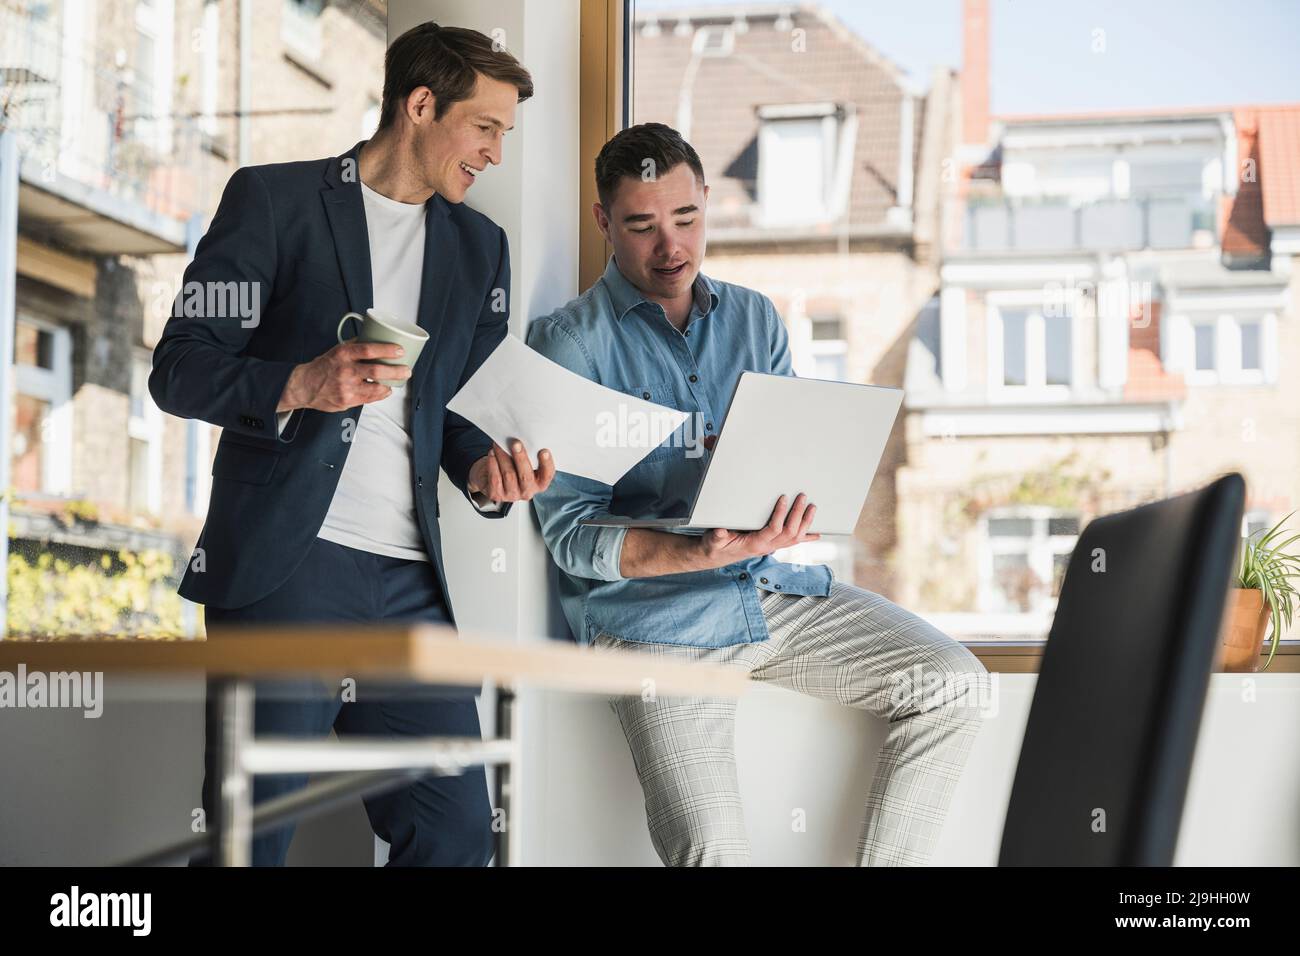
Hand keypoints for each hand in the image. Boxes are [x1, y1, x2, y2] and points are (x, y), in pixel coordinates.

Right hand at [277, 342, 409, 412]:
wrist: (304, 386)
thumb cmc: (323, 367)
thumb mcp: (337, 350)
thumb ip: (356, 346)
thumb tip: (377, 338)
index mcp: (343, 354)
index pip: (369, 350)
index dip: (387, 350)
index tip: (400, 350)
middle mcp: (345, 371)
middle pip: (376, 372)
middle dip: (396, 371)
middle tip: (406, 370)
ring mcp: (346, 387)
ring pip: (376, 388)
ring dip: (390, 385)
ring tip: (398, 380)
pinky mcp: (347, 401)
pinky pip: (370, 398)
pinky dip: (381, 393)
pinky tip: (385, 390)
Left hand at [467, 440, 555, 502]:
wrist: (490, 478)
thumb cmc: (512, 466)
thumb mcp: (523, 462)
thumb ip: (528, 455)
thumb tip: (524, 439)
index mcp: (539, 483)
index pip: (547, 475)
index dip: (546, 464)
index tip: (544, 451)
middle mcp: (527, 492)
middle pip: (526, 476)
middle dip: (521, 458)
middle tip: (516, 443)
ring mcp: (511, 495)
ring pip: (509, 474)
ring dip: (503, 457)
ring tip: (499, 444)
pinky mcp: (496, 495)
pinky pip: (495, 478)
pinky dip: (493, 464)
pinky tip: (492, 454)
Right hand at [699, 493, 819, 562]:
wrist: (716, 555)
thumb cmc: (716, 546)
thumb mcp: (712, 541)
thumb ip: (717, 537)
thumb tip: (720, 532)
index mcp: (754, 544)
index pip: (774, 529)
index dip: (781, 514)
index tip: (783, 498)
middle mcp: (767, 547)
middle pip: (790, 533)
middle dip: (798, 515)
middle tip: (802, 498)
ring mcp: (771, 547)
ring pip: (795, 538)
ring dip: (805, 523)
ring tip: (812, 508)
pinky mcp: (772, 545)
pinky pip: (793, 542)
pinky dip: (806, 537)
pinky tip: (816, 534)